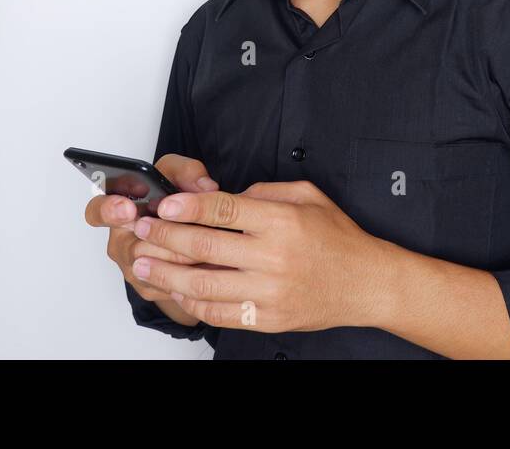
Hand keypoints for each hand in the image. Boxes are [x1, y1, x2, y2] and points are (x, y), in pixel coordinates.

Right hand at [83, 153, 219, 304]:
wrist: (193, 237)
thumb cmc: (176, 202)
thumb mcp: (181, 177)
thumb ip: (188, 172)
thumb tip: (204, 187)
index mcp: (120, 209)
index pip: (98, 211)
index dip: (109, 210)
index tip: (128, 208)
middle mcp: (121, 240)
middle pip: (133, 247)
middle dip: (163, 238)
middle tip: (179, 230)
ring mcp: (132, 267)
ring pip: (152, 268)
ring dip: (180, 256)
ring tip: (202, 244)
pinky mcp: (148, 287)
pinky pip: (166, 285)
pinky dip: (188, 274)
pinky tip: (204, 263)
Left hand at [129, 181, 391, 332]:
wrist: (367, 284)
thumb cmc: (339, 239)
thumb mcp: (308, 196)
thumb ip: (264, 191)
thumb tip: (224, 196)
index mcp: (281, 221)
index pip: (222, 210)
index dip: (186, 207)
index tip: (163, 205)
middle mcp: (273, 256)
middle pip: (204, 246)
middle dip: (164, 237)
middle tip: (143, 229)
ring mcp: (268, 291)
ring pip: (203, 284)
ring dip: (166, 273)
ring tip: (143, 263)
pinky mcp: (267, 318)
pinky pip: (219, 313)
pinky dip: (191, 303)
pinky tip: (175, 291)